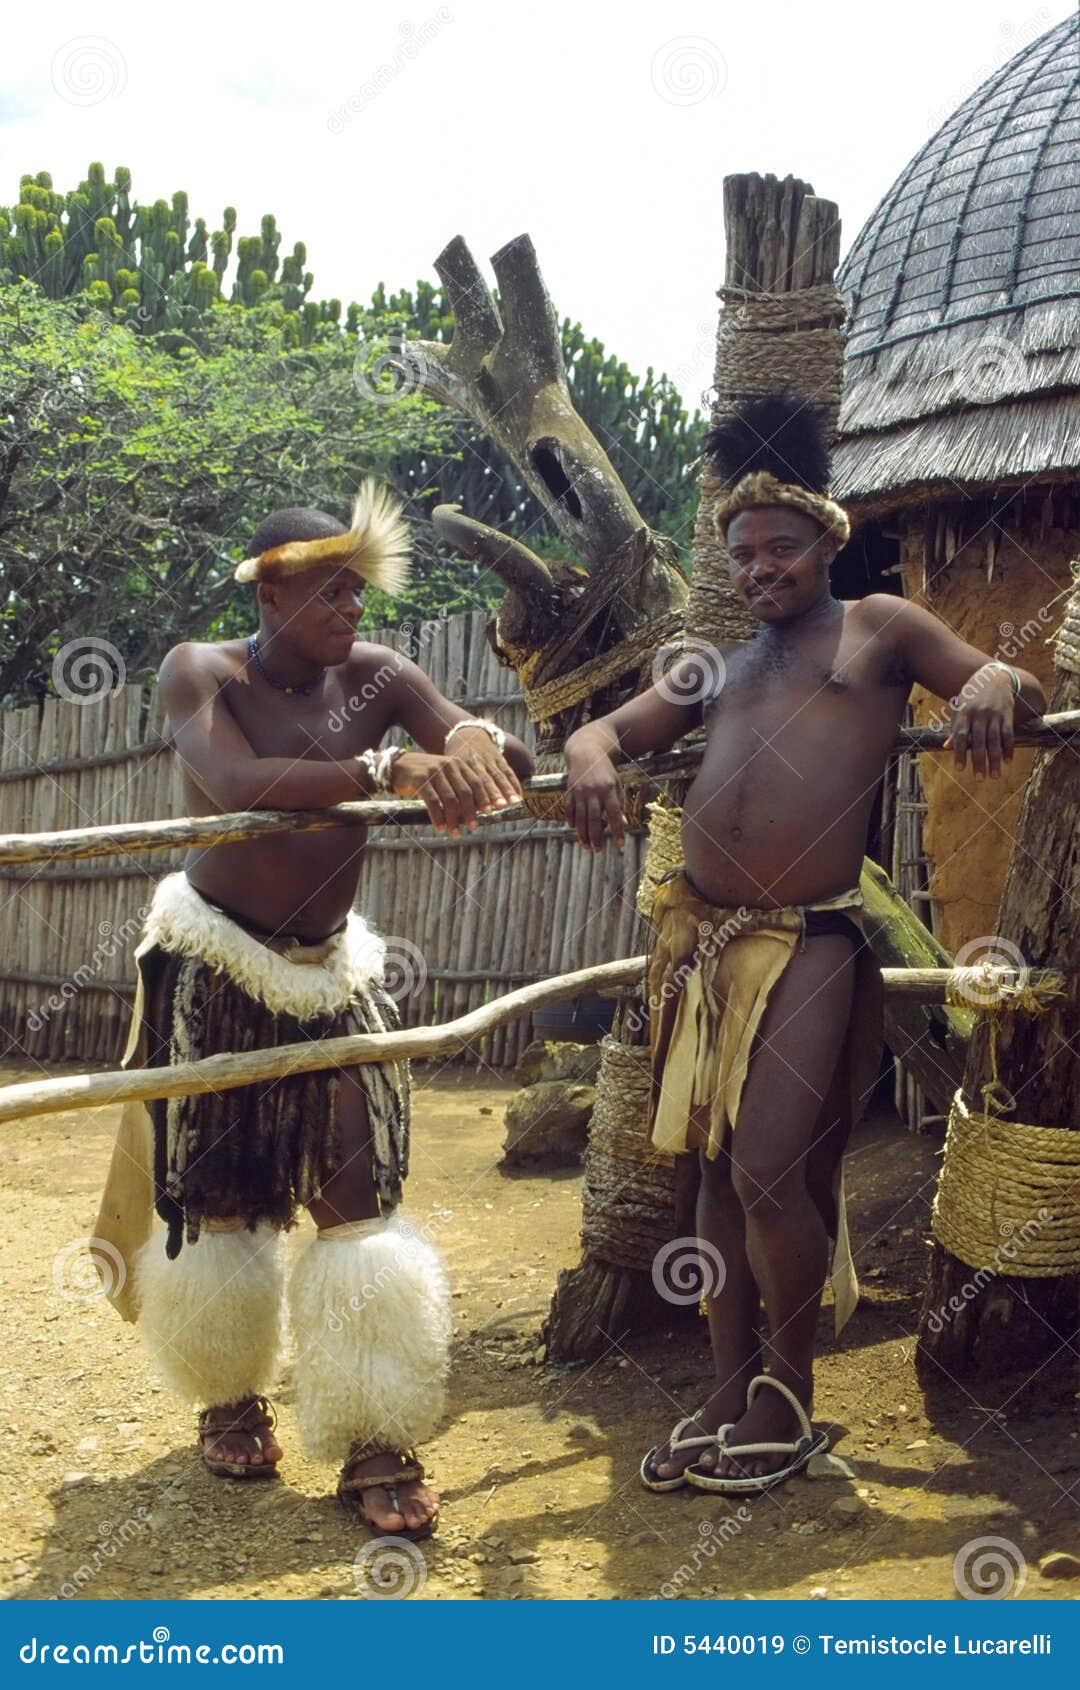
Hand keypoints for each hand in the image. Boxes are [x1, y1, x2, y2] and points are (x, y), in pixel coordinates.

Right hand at [388, 750, 506, 836]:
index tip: (490, 812)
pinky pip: (433, 802)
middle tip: (474, 827)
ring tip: (455, 833)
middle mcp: (447, 765)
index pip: (476, 782)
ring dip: (453, 820)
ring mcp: (434, 771)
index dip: (484, 798)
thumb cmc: (424, 776)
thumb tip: (476, 810)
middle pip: (465, 792)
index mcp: (457, 764)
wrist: (397, 767)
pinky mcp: (420, 779)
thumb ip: (459, 788)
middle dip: (471, 812)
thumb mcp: (444, 777)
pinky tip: (440, 828)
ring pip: (449, 800)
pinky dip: (438, 817)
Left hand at [444, 725, 522, 810]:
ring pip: (499, 775)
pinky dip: (514, 783)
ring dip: (507, 790)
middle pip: (486, 779)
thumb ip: (454, 789)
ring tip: (514, 803)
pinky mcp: (499, 758)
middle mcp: (476, 762)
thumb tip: (456, 814)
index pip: (470, 783)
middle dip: (494, 793)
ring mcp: (489, 759)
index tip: (482, 811)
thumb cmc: (456, 761)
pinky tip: (519, 796)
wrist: (468, 734)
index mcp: (461, 765)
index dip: (477, 797)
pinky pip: (508, 771)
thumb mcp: (450, 770)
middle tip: (500, 806)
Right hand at [564, 746, 625, 850]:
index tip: (620, 844)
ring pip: (580, 818)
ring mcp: (580, 792)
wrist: (587, 753)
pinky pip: (569, 810)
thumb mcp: (617, 785)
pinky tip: (575, 829)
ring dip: (582, 834)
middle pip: (594, 819)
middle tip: (598, 850)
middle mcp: (594, 792)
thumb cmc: (606, 772)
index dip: (617, 830)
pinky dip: (571, 821)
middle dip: (596, 837)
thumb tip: (624, 823)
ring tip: (587, 846)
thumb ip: (620, 803)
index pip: (614, 814)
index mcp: (609, 790)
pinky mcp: (569, 792)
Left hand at [946, 665, 1015, 777]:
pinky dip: (1008, 748)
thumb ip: (956, 728)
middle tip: (979, 779)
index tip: (960, 769)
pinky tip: (1007, 761)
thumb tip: (946, 747)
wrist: (993, 677)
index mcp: (965, 713)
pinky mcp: (1007, 715)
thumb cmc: (972, 697)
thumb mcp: (960, 708)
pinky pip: (1009, 734)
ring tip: (994, 776)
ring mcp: (995, 714)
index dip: (960, 753)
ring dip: (995, 760)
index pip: (961, 736)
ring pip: (995, 740)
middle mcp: (980, 714)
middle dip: (980, 761)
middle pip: (980, 741)